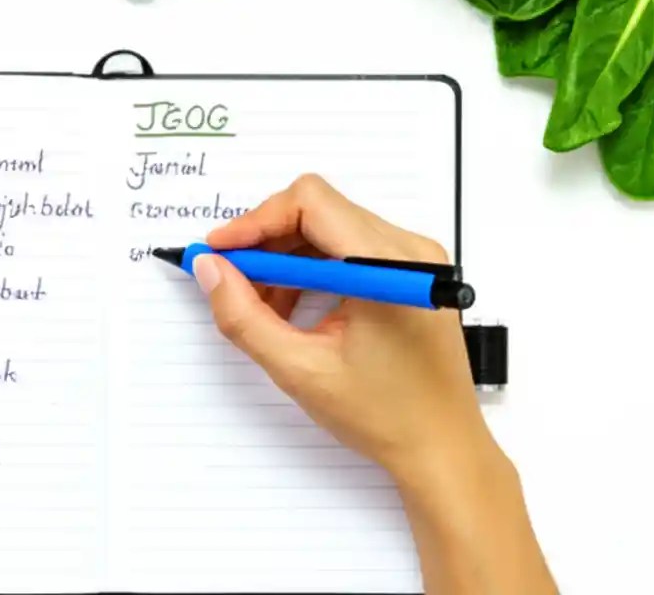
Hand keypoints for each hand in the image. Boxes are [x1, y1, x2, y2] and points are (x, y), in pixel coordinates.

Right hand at [195, 174, 555, 594]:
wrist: (442, 449)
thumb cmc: (386, 417)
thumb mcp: (300, 370)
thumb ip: (244, 317)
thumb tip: (210, 270)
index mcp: (390, 268)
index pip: (312, 203)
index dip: (257, 220)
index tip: (221, 251)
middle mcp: (410, 252)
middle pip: (319, 211)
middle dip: (266, 242)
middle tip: (232, 281)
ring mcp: (414, 261)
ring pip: (329, 229)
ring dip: (286, 260)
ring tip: (264, 309)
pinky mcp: (409, 275)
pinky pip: (348, 250)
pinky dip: (310, 271)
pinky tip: (292, 312)